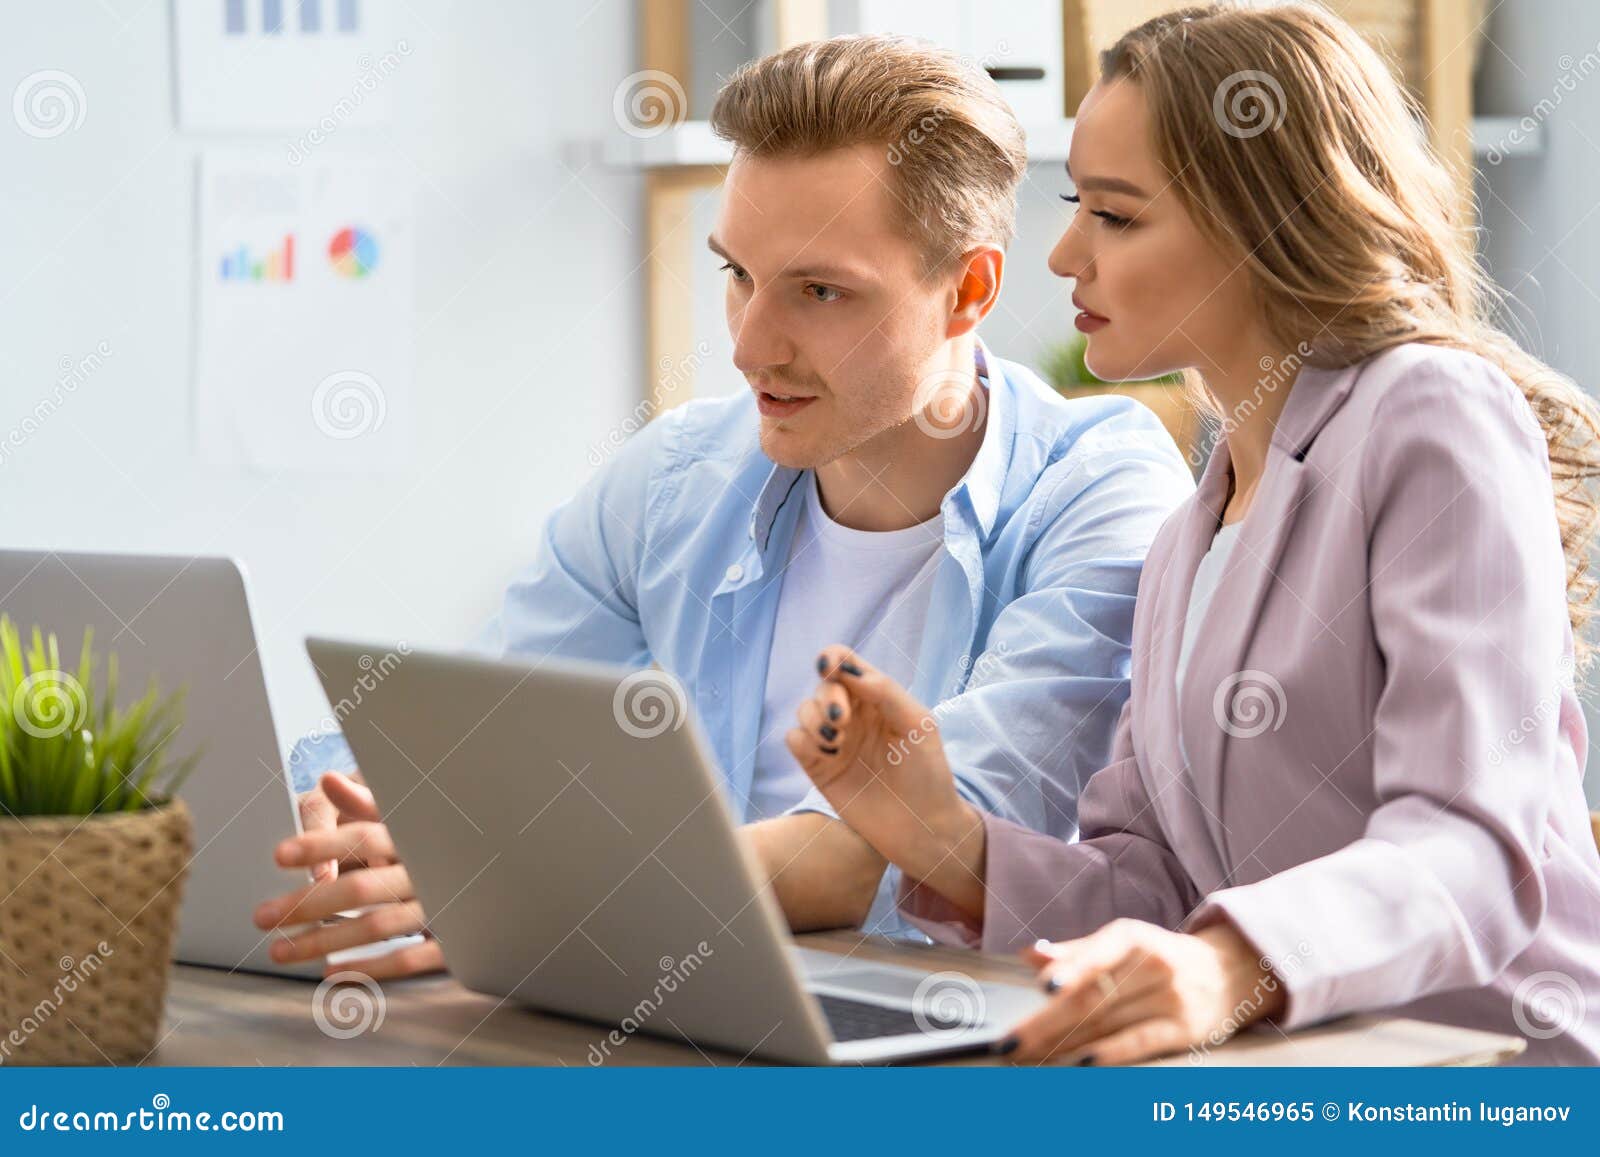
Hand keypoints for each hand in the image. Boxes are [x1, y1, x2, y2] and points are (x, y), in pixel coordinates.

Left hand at [254, 770, 444, 979]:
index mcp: (416, 835)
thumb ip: (367, 801)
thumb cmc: (442, 843)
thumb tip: (328, 779)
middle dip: (307, 904)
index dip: (321, 844)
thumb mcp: (410, 815)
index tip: (279, 855)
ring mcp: (444, 907)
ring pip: (378, 927)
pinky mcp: (454, 941)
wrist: (508, 876)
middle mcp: (429, 870)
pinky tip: (333, 973)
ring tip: (282, 950)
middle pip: (362, 888)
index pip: (363, 835)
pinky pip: (409, 960)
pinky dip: (370, 968)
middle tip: (262, 917)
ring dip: (327, 941)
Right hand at [784, 645, 985, 913]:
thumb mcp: (917, 724)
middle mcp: (852, 715)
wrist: (921, 827)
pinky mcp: (819, 767)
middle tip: (842, 721)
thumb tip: (849, 671)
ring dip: (814, 721)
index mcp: (876, 698)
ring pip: (804, 711)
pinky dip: (803, 741)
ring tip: (836, 743)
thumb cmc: (927, 773)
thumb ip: (886, 691)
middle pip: (822, 687)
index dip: (831, 658)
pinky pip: (795, 740)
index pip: (845, 663)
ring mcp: (834, 741)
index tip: (828, 668)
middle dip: (828, 699)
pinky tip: (828, 757)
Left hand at [995, 918, 1284, 1064]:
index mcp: (1132, 936)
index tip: (1043, 985)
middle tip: (1011, 1042)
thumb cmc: (1161, 956)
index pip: (1097, 954)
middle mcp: (1153, 964)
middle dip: (1046, 1022)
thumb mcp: (1123, 943)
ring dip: (1063, 1043)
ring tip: (1029, 1056)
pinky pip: (1140, 1043)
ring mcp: (1171, 998)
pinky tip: (1081, 1062)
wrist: (1230, 971)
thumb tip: (1032, 955)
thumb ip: (1077, 951)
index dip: (1070, 969)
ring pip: (1108, 1023)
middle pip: (1093, 997)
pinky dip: (1110, 1053)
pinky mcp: (1184, 1029)